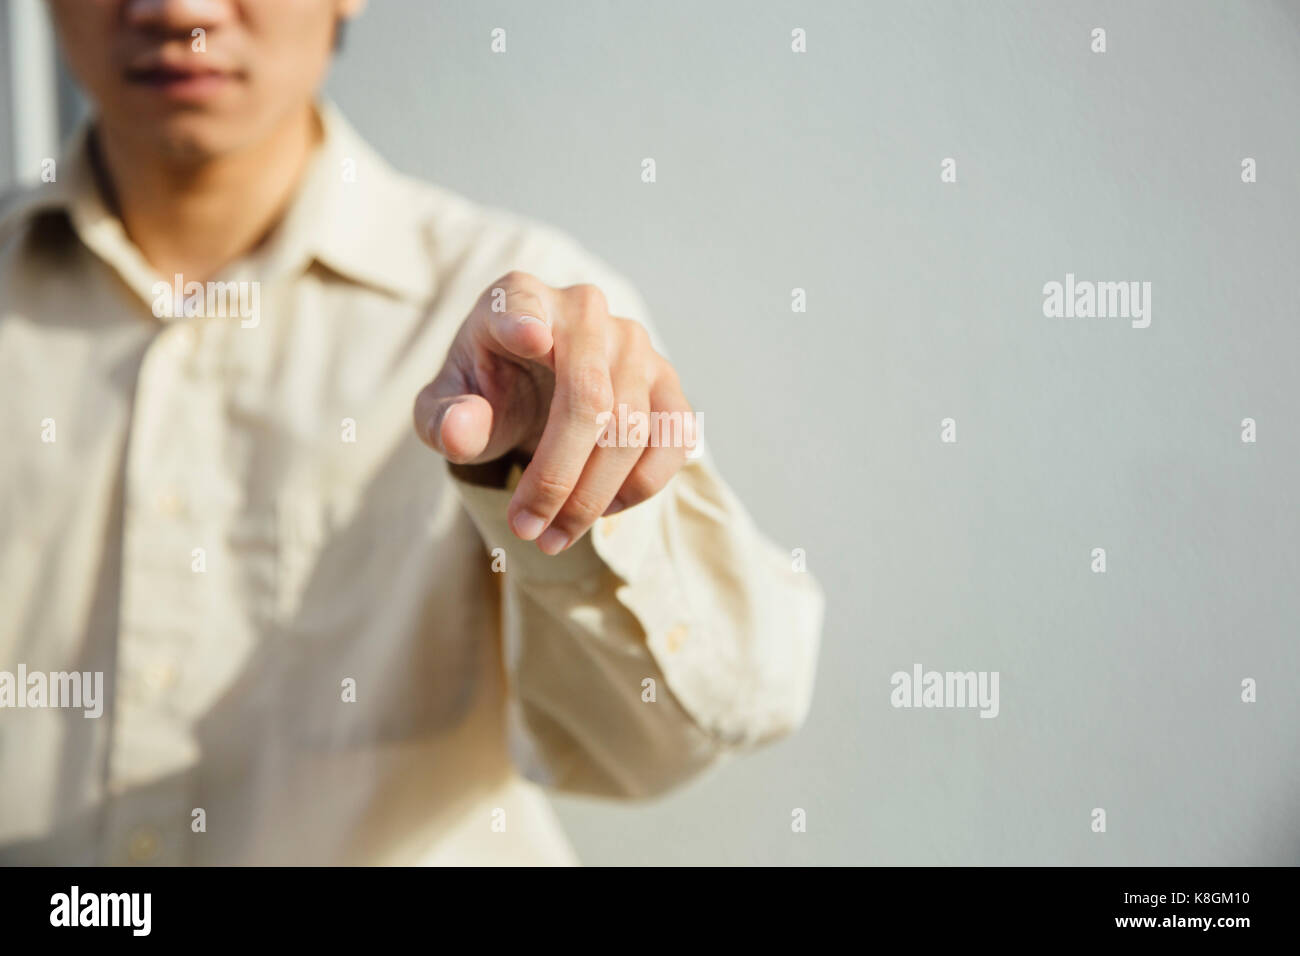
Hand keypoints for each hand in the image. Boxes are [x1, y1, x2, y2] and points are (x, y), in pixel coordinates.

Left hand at [413, 271, 693, 554]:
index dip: (527, 322)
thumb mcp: (443, 408)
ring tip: (553, 536)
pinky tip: (603, 510)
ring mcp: (635, 344)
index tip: (530, 338)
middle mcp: (584, 310)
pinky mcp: (667, 382)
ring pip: (632, 429)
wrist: (531, 391)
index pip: (524, 306)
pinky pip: (673, 440)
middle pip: (588, 397)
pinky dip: (640, 486)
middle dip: (557, 476)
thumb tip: (464, 431)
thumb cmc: (484, 393)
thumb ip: (442, 418)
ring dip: (593, 496)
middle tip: (525, 529)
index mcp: (519, 298)